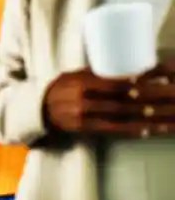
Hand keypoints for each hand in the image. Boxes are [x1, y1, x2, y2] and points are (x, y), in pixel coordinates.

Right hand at [44, 66, 174, 137]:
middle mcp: (80, 100)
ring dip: (139, 116)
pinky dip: (128, 130)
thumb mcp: (73, 76)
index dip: (125, 82)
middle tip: (160, 98)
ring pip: (116, 115)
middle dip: (139, 100)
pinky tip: (144, 130)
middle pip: (115, 100)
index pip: (106, 82)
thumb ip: (96, 74)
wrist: (39, 109)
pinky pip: (110, 129)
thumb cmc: (61, 89)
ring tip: (157, 114)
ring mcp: (82, 116)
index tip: (142, 81)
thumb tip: (126, 69)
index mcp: (78, 83)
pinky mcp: (84, 128)